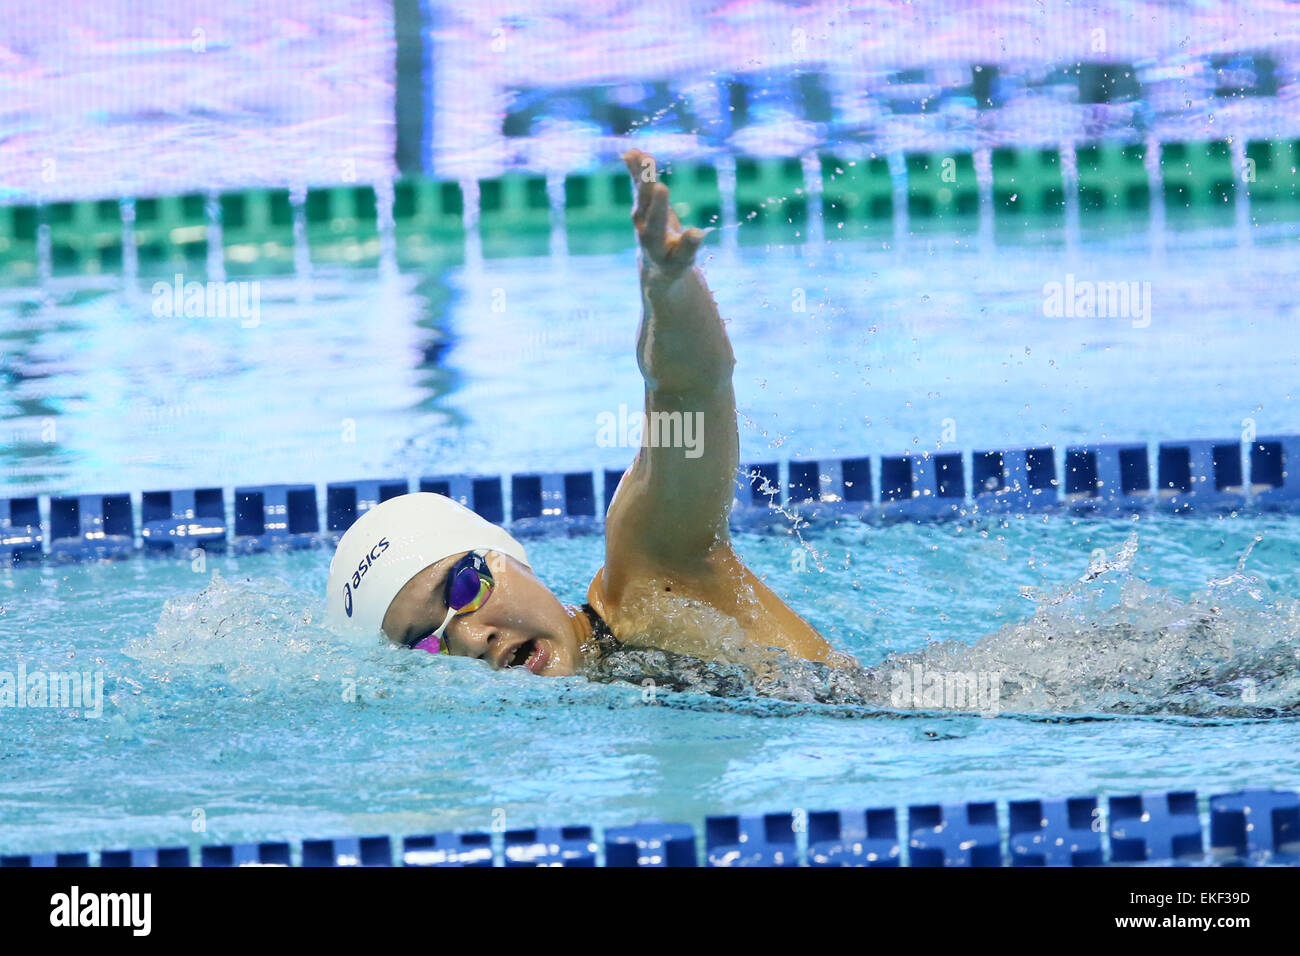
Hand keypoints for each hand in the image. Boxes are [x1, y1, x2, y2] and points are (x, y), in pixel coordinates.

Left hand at [622, 148, 705, 280]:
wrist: (656, 264)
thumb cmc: (674, 264)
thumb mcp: (683, 261)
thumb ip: (689, 248)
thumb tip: (698, 233)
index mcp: (654, 241)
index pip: (656, 221)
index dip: (658, 204)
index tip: (662, 187)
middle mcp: (643, 225)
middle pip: (644, 201)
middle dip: (646, 181)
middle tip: (647, 162)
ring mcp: (640, 213)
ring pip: (639, 190)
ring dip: (639, 171)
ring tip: (639, 153)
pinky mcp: (642, 203)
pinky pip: (637, 184)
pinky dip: (635, 169)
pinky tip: (633, 152)